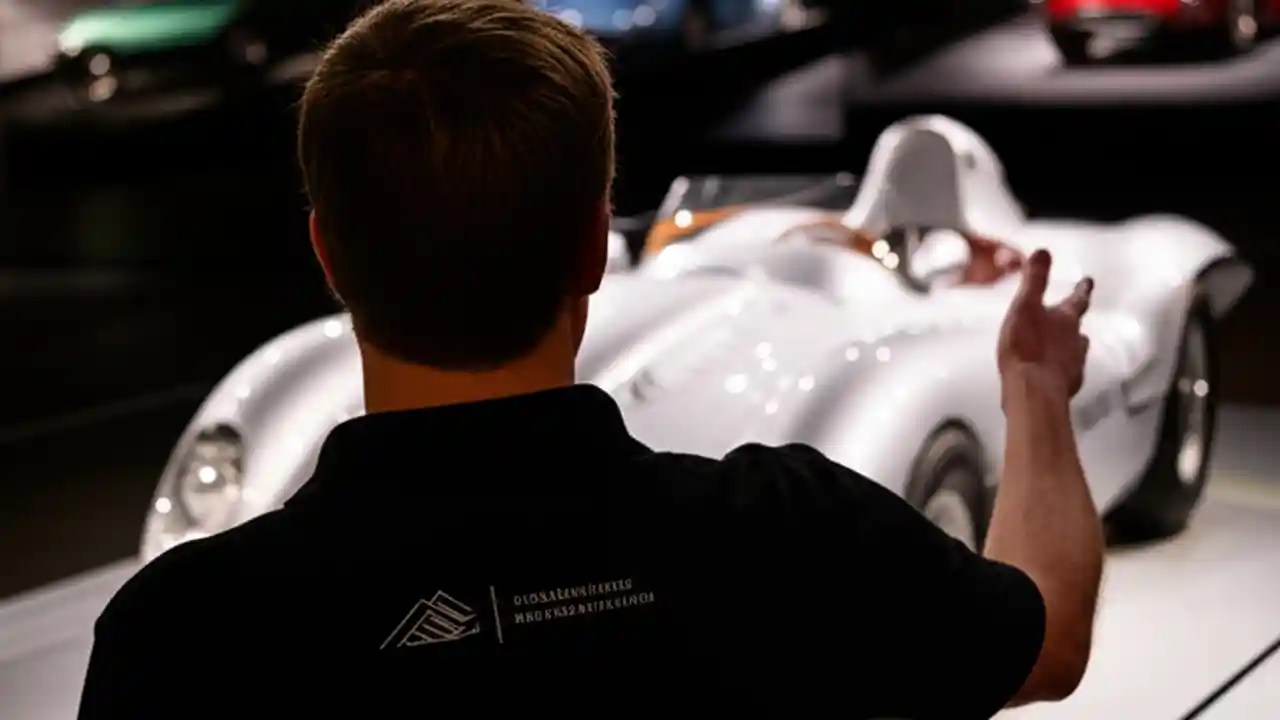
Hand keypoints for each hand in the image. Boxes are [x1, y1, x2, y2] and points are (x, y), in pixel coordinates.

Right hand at [998, 249, 1093, 402]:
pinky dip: (1060, 369)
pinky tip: (1052, 373)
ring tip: (1062, 346)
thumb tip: (1043, 251)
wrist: (1032, 391)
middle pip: (1078, 328)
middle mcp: (1075, 341)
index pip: (1077, 299)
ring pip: (1075, 351)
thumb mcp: (1024, 307)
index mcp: (1065, 319)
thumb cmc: (1026, 348)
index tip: (1088, 281)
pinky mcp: (1066, 386)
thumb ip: (1034, 280)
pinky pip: (1066, 373)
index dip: (1082, 289)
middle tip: (1075, 319)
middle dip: (1074, 322)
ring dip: (1069, 346)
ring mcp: (1073, 365)